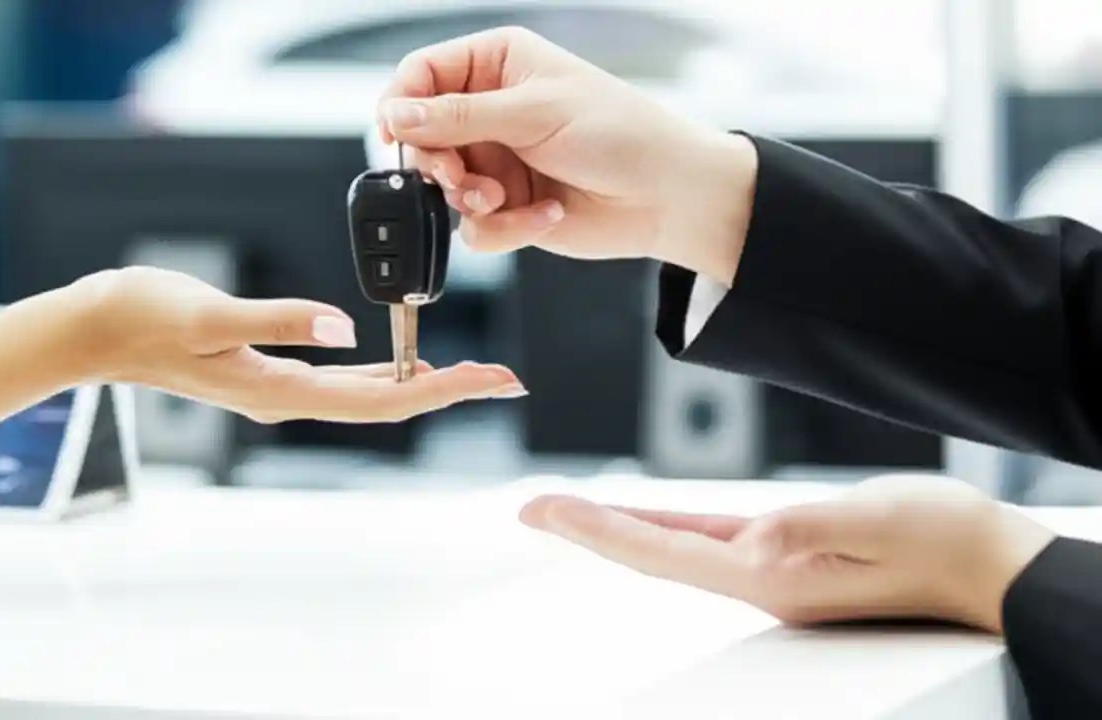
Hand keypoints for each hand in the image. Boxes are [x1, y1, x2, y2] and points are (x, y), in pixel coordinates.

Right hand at [60, 266, 523, 422]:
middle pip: (388, 403)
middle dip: (450, 390)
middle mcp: (287, 397)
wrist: (94, 330)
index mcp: (280, 389)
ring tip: (472, 374)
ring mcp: (280, 388)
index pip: (380, 401)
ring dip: (424, 385)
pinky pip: (344, 381)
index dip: (440, 392)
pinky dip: (384, 374)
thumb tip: (343, 330)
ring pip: (370, 395)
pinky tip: (403, 365)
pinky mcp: (270, 370)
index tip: (487, 381)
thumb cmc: (143, 317)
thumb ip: (279, 322)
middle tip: (504, 379)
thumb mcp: (210, 313)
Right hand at [378, 27, 757, 285]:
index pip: (421, 74)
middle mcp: (490, 111)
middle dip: (437, 163)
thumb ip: (459, 116)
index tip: (394, 134)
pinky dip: (503, 228)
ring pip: (442, 188)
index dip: (400, 103)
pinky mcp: (508, 207)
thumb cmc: (622, 134)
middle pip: (421, 137)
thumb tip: (397, 114)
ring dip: (470, 200)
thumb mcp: (535, 112)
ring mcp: (497, 161)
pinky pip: (474, 227)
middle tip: (458, 176)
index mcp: (497, 64)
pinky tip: (543, 214)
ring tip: (504, 199)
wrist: (667, 197)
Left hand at [520, 475, 1055, 632]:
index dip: (597, 529)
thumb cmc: (943, 541)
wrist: (987, 565)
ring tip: (570, 511)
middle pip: (652, 554)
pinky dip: (666, 526)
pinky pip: (709, 541)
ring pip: (674, 549)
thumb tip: (754, 538)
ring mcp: (774, 572)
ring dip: (618, 529)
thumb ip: (815, 529)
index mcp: (773, 575)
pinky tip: (647, 519)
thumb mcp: (881, 524)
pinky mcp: (790, 557)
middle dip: (588, 529)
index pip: (661, 552)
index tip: (543, 508)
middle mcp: (763, 580)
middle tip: (532, 508)